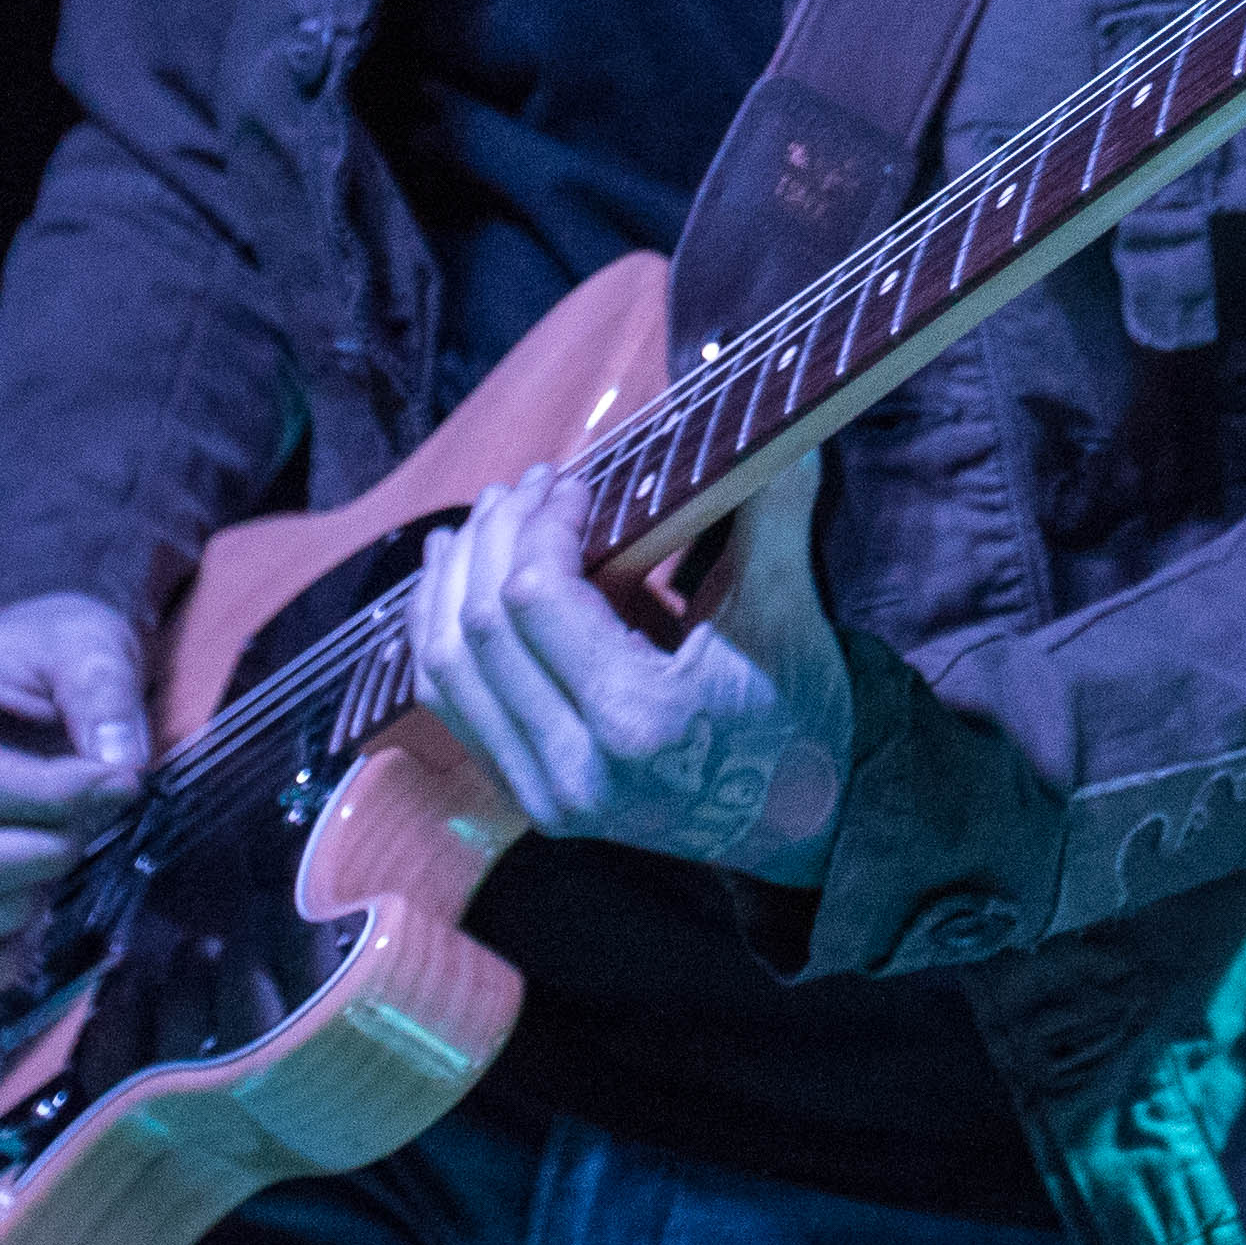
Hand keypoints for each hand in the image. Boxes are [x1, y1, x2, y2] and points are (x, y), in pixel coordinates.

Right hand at [0, 591, 148, 999]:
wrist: (35, 680)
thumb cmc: (53, 657)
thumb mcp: (86, 644)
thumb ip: (104, 694)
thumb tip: (121, 764)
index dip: (50, 799)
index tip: (124, 785)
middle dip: (41, 857)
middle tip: (98, 829)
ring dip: (13, 916)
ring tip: (66, 874)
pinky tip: (42, 936)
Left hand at [409, 465, 848, 885]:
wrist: (803, 825)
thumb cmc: (801, 715)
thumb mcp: (788, 615)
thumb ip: (773, 513)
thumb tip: (779, 420)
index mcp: (636, 719)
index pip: (536, 598)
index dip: (540, 522)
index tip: (575, 481)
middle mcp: (573, 767)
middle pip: (480, 628)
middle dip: (493, 537)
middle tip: (526, 485)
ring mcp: (542, 793)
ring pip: (446, 670)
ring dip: (448, 583)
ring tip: (475, 521)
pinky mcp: (529, 798)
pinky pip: (452, 707)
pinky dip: (442, 637)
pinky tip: (452, 585)